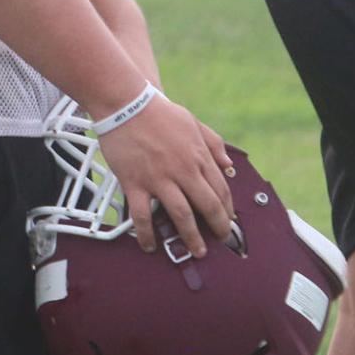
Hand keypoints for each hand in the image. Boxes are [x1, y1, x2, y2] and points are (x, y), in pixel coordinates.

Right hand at [98, 97, 233, 256]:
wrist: (126, 103)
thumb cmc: (159, 111)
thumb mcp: (192, 121)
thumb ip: (213, 142)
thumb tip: (228, 165)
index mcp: (197, 155)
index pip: (220, 188)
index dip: (227, 208)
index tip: (229, 220)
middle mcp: (182, 169)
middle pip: (207, 205)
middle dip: (218, 227)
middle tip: (222, 241)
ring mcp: (159, 178)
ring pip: (182, 215)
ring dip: (191, 238)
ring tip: (197, 251)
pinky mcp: (136, 183)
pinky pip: (143, 216)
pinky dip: (147, 235)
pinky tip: (151, 246)